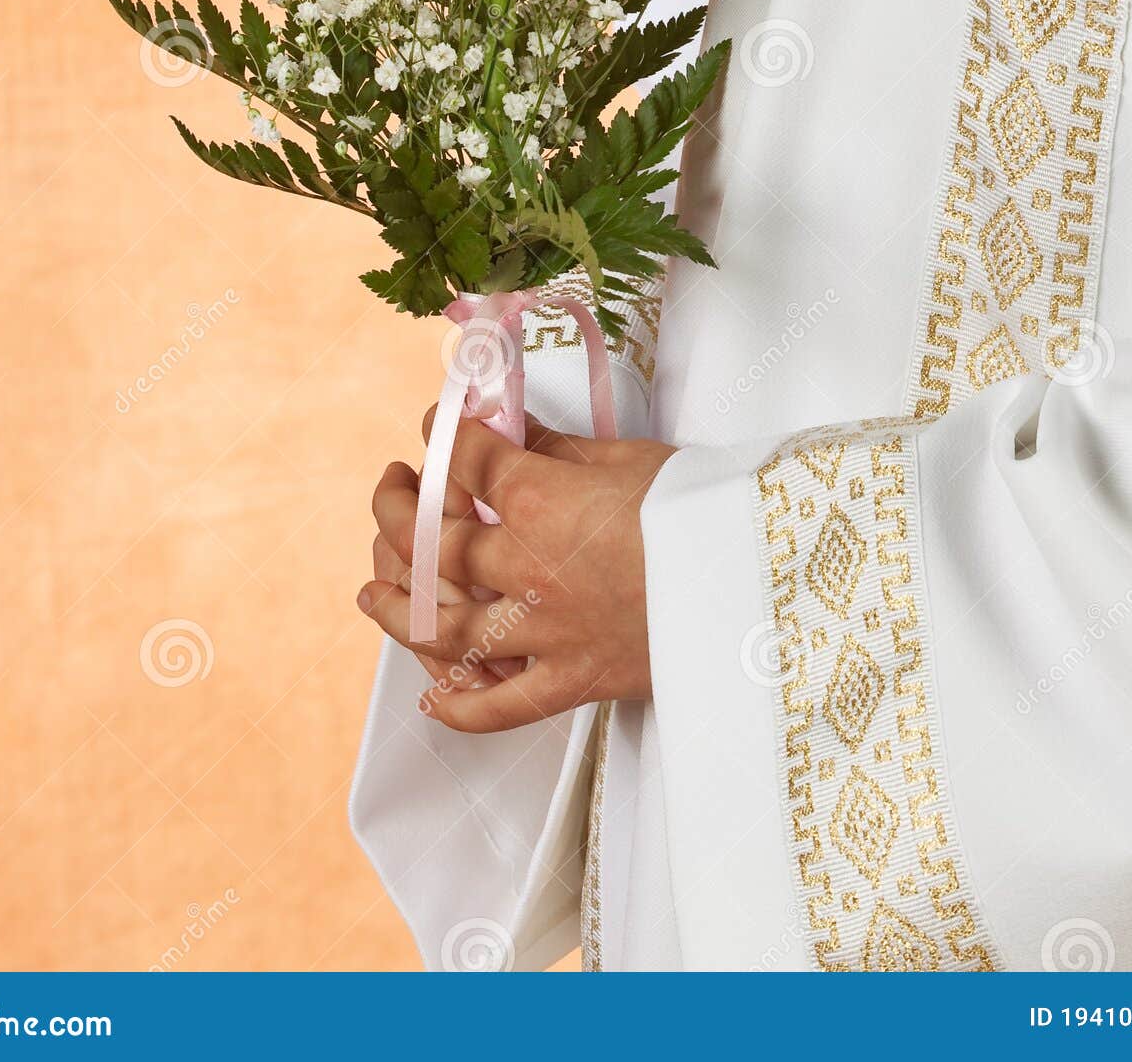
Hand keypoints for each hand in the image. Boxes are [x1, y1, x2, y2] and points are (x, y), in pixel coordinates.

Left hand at [357, 409, 675, 733]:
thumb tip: (511, 429)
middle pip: (429, 538)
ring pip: (439, 626)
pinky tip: (431, 695)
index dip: (440, 432)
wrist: (759, 579)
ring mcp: (544, 630)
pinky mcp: (572, 680)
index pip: (463, 460)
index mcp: (542, 500)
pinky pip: (499, 707)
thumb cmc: (703, 507)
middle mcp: (527, 567)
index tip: (435, 423)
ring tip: (371, 589)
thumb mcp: (628, 458)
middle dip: (394, 506)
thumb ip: (557, 448)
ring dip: (393, 606)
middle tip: (391, 488)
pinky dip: (458, 707)